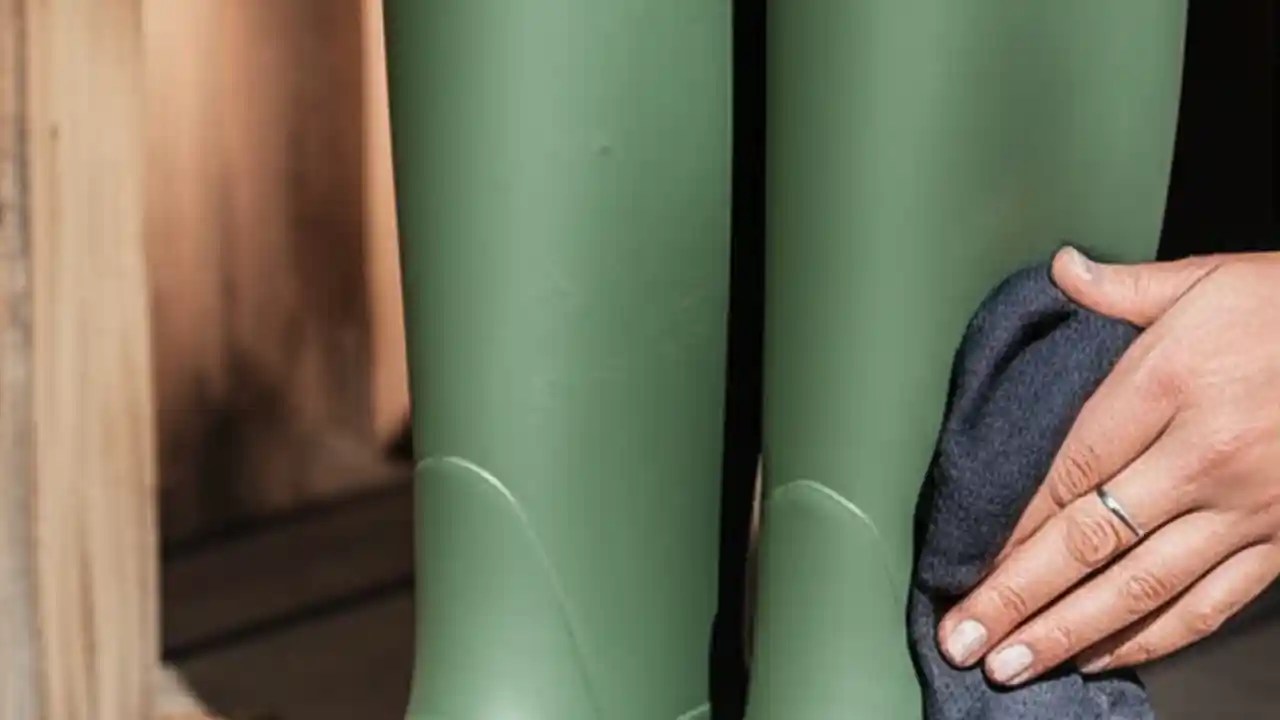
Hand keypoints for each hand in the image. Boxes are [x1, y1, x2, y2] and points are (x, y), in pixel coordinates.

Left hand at [937, 247, 1279, 685]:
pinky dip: (1152, 638)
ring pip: (1142, 587)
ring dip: (1068, 633)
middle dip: (1017, 596)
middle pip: (1091, 540)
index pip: (1068, 468)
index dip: (1010, 525)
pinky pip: (1210, 604)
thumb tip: (1061, 269)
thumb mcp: (1210, 280)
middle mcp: (1202, 456)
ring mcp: (1246, 508)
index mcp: (1169, 384)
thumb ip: (1125, 289)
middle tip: (964, 639)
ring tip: (1013, 666)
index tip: (964, 563)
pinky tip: (1101, 657)